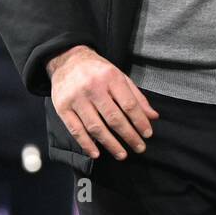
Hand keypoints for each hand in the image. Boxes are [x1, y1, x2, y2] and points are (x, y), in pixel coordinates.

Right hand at [47, 45, 158, 159]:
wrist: (67, 60)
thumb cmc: (98, 71)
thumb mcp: (120, 76)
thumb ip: (136, 97)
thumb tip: (153, 117)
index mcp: (110, 77)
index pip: (128, 104)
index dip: (140, 121)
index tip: (147, 134)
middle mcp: (93, 88)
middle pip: (114, 118)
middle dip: (129, 135)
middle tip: (139, 148)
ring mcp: (76, 99)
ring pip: (95, 127)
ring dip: (110, 144)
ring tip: (122, 154)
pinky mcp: (62, 108)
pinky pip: (76, 130)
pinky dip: (86, 144)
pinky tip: (96, 153)